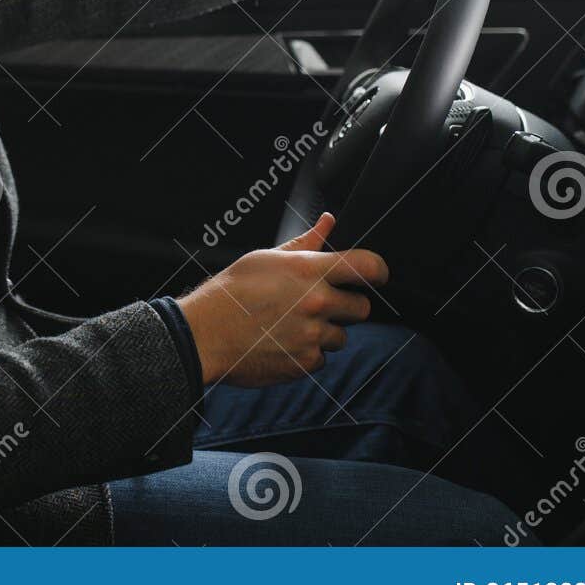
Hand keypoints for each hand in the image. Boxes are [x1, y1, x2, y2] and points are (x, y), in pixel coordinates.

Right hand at [176, 212, 387, 386]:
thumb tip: (329, 221)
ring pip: (341, 336)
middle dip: (346, 306)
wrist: (205, 333)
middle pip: (362, 307)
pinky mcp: (304, 363)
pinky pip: (321, 359)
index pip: (367, 266)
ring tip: (290, 325)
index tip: (375, 276)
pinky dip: (307, 354)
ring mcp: (312, 335)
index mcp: (309, 270)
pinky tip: (282, 342)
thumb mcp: (267, 257)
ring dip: (324, 333)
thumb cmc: (233, 290)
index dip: (378, 271)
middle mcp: (316, 302)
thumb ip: (306, 242)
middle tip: (318, 305)